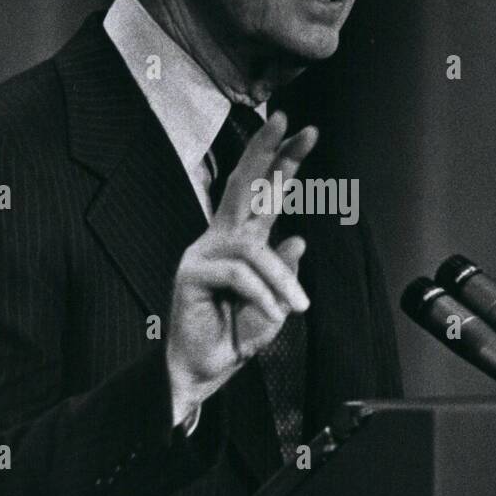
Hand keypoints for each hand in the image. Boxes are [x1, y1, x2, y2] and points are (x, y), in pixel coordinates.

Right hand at [165, 111, 318, 425]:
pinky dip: (262, 294)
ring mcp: (202, 254)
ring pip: (253, 247)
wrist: (201, 373)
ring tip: (297, 308)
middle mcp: (220, 241)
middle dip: (267, 152)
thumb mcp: (273, 307)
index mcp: (242, 244)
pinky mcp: (191, 273)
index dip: (282, 163)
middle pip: (243, 186)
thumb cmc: (233, 339)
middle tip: (288, 121)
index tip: (304, 132)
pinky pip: (239, 274)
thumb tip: (297, 240)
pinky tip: (272, 313)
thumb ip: (282, 274)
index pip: (263, 195)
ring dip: (281, 279)